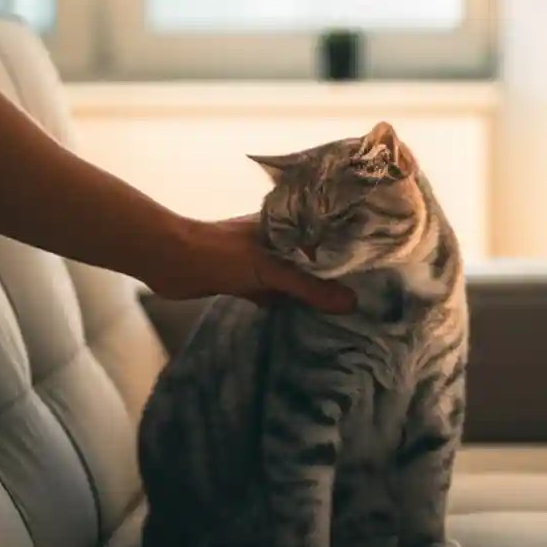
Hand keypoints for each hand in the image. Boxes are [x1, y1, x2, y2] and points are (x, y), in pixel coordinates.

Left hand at [142, 215, 356, 312]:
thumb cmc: (220, 253)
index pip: (327, 234)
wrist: (168, 261)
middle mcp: (277, 240)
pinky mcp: (245, 282)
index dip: (350, 248)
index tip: (378, 266)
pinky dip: (287, 307)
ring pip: (294, 279)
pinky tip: (306, 322)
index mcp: (286, 225)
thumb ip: (308, 287)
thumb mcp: (270, 269)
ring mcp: (261, 262)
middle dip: (334, 275)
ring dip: (310, 293)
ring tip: (345, 310)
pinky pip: (275, 295)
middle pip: (313, 259)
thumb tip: (350, 304)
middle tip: (368, 294)